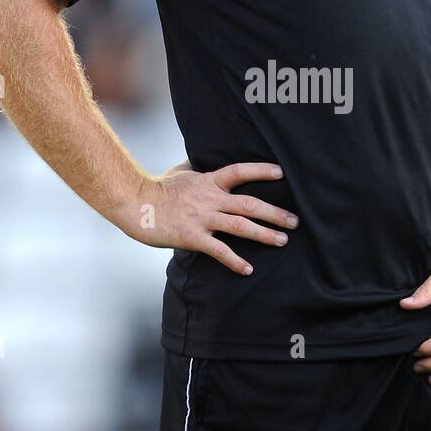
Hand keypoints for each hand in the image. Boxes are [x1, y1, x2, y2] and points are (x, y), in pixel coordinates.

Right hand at [120, 162, 298, 274]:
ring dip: (264, 234)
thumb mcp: (181, 172)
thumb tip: (204, 161)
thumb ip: (198, 169)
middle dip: (275, 213)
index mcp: (208, 181)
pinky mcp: (193, 237)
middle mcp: (210, 199)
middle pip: (250, 204)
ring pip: (240, 226)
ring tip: (282, 241)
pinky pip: (219, 251)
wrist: (135, 203)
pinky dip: (235, 261)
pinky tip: (248, 269)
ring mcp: (202, 218)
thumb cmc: (156, 188)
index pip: (240, 172)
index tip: (281, 174)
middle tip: (295, 221)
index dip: (261, 171)